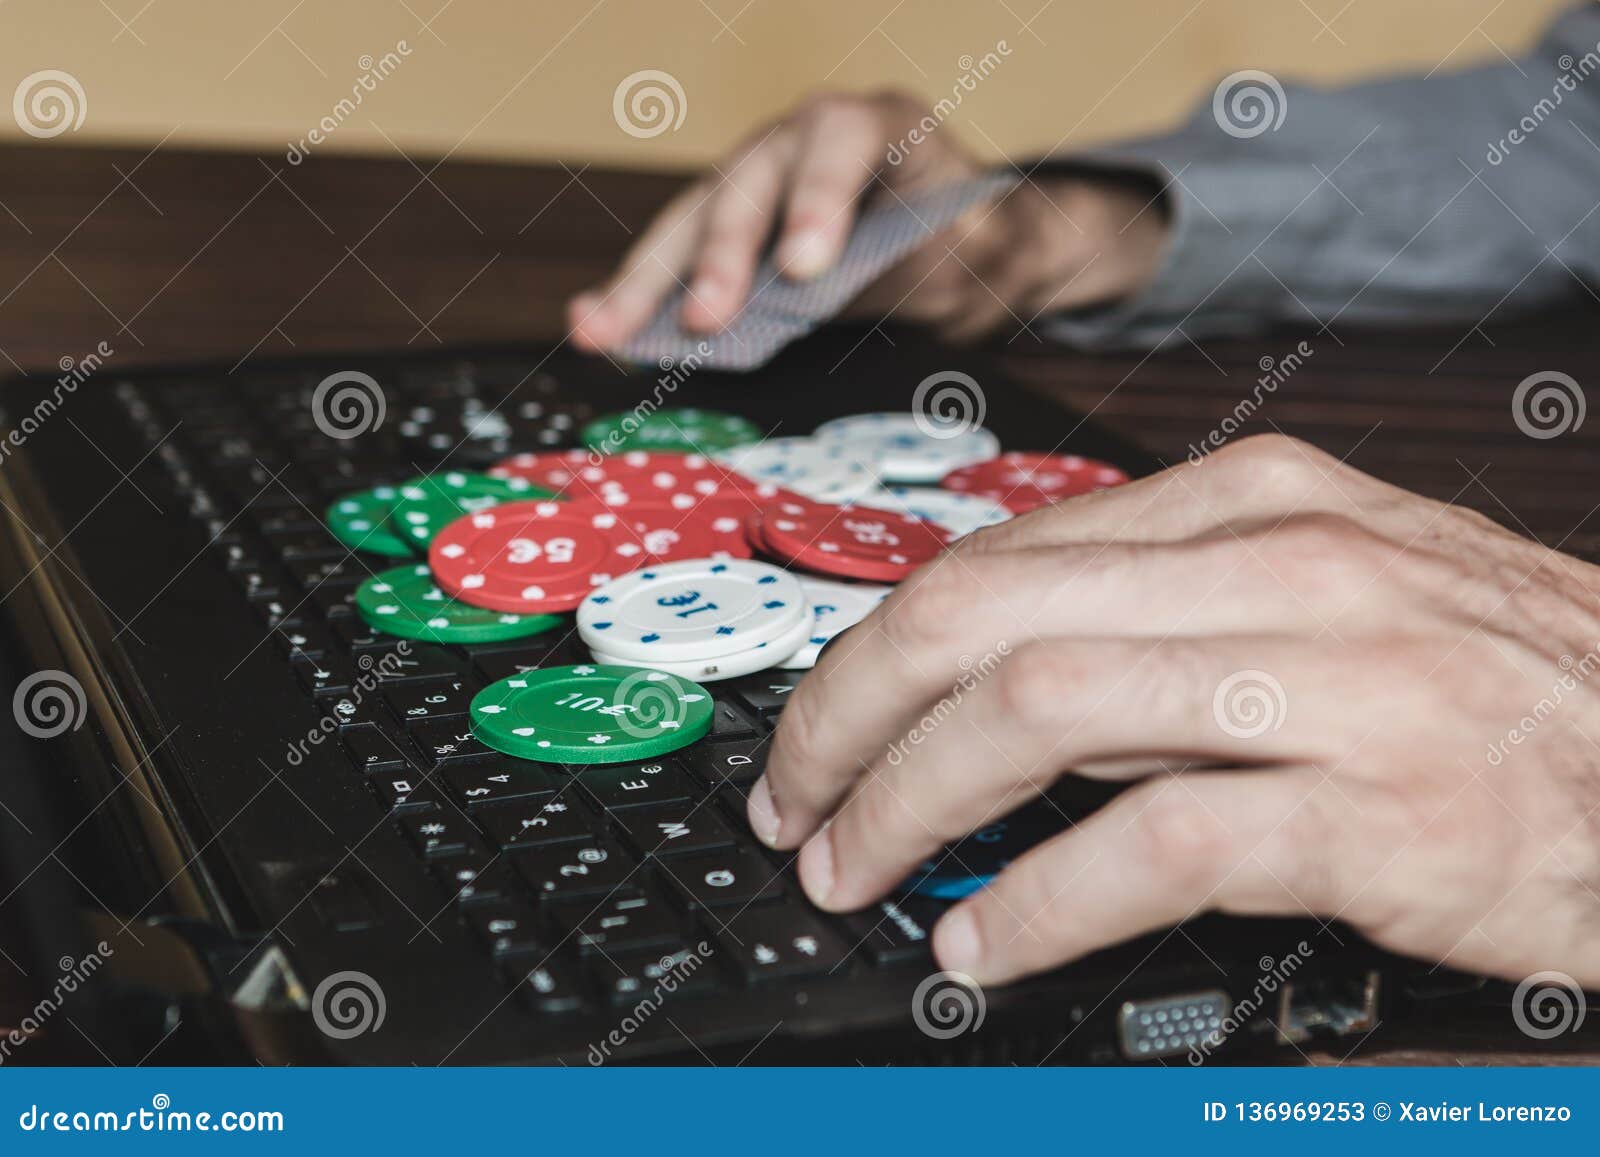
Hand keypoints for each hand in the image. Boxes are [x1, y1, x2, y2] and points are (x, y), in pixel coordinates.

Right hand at [566, 91, 1167, 349]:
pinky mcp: (727, 231)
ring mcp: (754, 183)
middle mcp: (800, 141)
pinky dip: (639, 296)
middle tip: (705, 318)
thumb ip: (941, 249)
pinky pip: (677, 259)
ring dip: (644, 282)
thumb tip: (885, 268)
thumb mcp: (983, 244)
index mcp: (877, 124)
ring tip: (598, 329)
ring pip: (692, 223)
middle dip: (720, 256)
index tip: (805, 267)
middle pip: (747, 186)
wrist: (958, 249)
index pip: (839, 145)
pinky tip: (597, 329)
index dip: (816, 201)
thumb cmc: (969, 239)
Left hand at [749, 434, 1599, 987]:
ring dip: (907, 803)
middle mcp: (1276, 565)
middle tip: (793, 802)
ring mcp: (1328, 681)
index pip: (997, 558)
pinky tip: (983, 943)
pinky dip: (1038, 901)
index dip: (875, 650)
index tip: (821, 725)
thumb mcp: (1322, 594)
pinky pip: (1151, 847)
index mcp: (1250, 503)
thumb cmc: (1496, 685)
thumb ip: (1161, 613)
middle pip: (980, 618)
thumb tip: (994, 674)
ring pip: (1036, 715)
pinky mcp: (1372, 808)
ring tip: (855, 871)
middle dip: (848, 716)